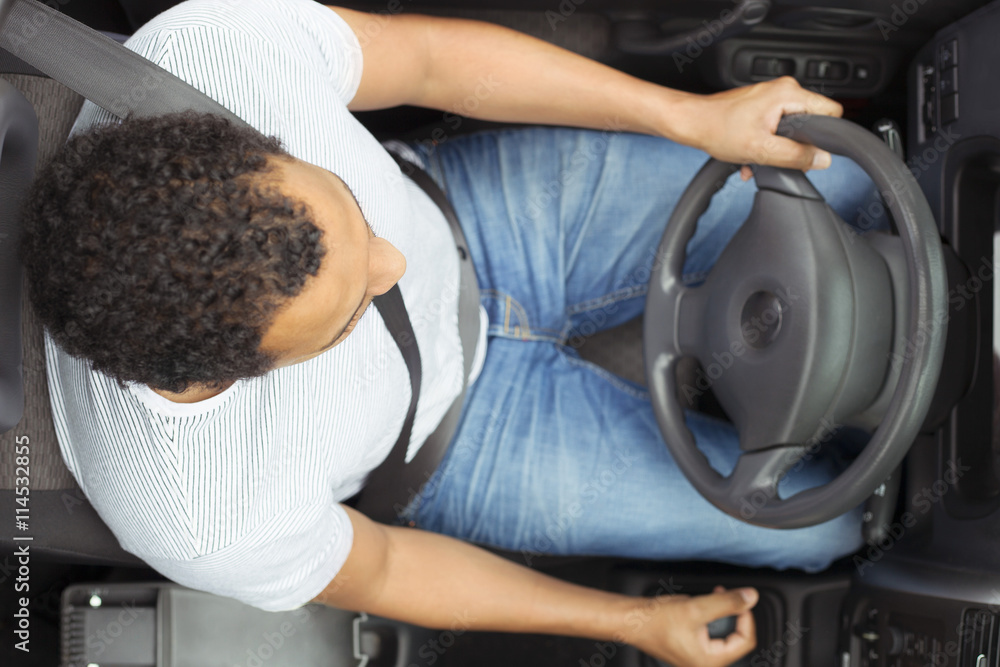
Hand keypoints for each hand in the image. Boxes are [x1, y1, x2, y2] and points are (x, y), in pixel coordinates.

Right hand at [620, 585, 757, 666]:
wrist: (630, 620)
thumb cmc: (655, 620)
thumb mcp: (696, 607)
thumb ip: (726, 602)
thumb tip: (750, 597)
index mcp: (710, 661)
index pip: (745, 641)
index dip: (745, 617)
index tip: (740, 599)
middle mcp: (704, 663)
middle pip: (734, 638)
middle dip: (729, 613)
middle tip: (721, 595)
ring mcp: (696, 656)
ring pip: (721, 633)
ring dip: (717, 613)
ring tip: (705, 600)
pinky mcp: (689, 648)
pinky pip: (707, 633)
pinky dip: (706, 617)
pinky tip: (695, 606)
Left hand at [677, 76, 841, 178]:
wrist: (692, 124)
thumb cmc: (717, 129)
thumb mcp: (761, 149)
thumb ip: (795, 155)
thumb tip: (822, 159)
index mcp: (789, 93)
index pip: (831, 112)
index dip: (826, 135)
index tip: (811, 151)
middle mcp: (783, 90)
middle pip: (811, 122)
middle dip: (796, 146)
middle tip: (777, 156)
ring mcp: (771, 97)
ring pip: (792, 128)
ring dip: (777, 149)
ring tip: (758, 157)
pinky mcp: (761, 106)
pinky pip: (776, 127)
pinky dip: (767, 144)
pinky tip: (752, 156)